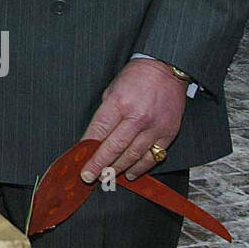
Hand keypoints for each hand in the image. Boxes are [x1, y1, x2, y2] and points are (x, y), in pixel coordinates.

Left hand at [78, 59, 187, 182]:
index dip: (88, 148)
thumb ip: (105, 114)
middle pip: (114, 147)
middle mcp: (137, 117)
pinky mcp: (168, 133)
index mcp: (119, 103)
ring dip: (118, 169)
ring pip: (133, 155)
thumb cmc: (136, 78)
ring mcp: (154, 127)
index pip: (99, 131)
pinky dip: (141, 167)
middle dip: (100, 165)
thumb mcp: (112, 89)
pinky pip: (153, 156)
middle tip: (89, 177)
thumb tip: (94, 138)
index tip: (80, 160)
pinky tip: (130, 173)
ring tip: (107, 177)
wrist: (167, 70)